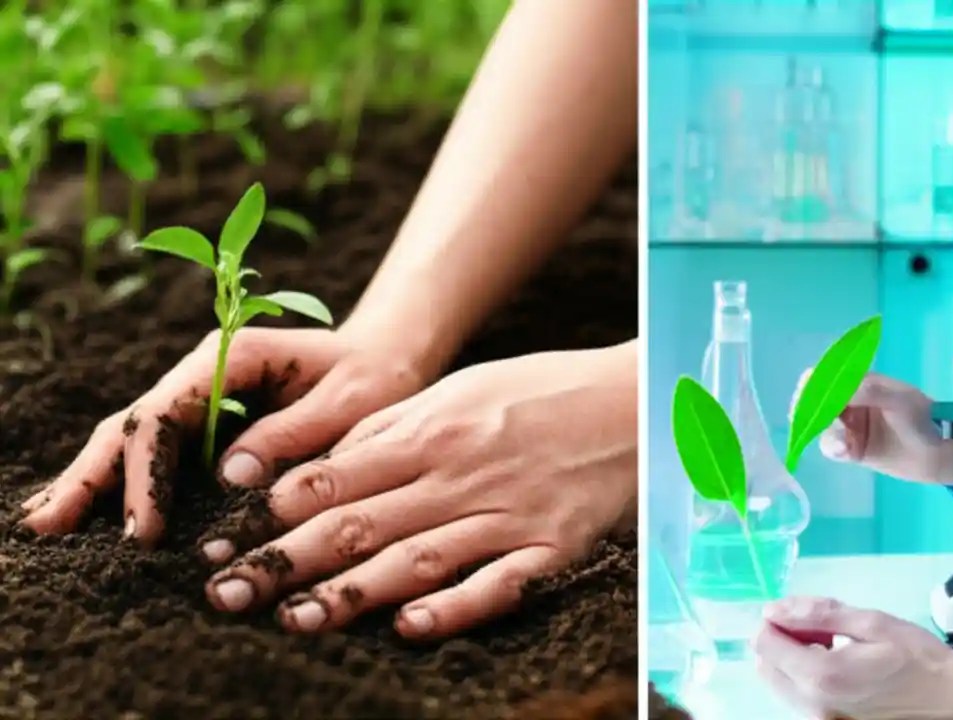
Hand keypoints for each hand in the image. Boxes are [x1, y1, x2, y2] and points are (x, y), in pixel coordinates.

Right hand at [20, 326, 432, 546]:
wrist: (390, 359)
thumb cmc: (377, 377)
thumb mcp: (352, 399)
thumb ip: (295, 431)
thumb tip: (233, 474)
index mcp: (232, 357)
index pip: (168, 414)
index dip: (148, 472)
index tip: (146, 529)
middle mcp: (205, 374)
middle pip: (134, 424)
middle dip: (93, 475)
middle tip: (48, 525)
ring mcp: (202, 398)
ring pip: (135, 438)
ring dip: (96, 480)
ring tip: (48, 524)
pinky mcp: (211, 425)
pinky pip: (159, 453)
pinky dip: (126, 482)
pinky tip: (96, 515)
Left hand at [199, 342, 635, 639]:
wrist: (632, 398)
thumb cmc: (538, 390)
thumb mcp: (460, 389)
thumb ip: (393, 428)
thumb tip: (323, 467)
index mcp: (432, 428)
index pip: (335, 475)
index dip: (271, 513)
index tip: (221, 542)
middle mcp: (460, 472)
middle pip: (358, 522)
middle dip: (284, 560)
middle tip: (225, 595)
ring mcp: (507, 511)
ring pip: (414, 558)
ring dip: (349, 592)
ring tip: (294, 621)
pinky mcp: (550, 546)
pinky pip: (497, 584)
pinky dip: (452, 606)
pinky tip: (408, 628)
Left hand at [754, 596, 952, 719]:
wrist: (951, 698)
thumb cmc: (915, 657)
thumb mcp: (869, 623)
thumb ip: (817, 615)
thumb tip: (774, 609)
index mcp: (820, 675)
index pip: (764, 643)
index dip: (777, 621)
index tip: (805, 614)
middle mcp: (811, 704)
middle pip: (766, 665)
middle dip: (782, 639)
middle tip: (819, 629)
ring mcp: (819, 719)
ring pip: (779, 683)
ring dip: (793, 658)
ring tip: (833, 646)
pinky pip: (798, 697)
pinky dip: (805, 675)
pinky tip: (837, 663)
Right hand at [790, 370, 952, 485]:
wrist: (942, 454)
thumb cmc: (924, 420)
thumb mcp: (899, 401)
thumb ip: (867, 392)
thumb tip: (834, 389)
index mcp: (860, 382)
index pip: (824, 376)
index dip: (812, 386)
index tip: (809, 401)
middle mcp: (850, 402)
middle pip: (814, 401)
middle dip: (813, 413)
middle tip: (821, 424)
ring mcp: (850, 425)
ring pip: (820, 426)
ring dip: (826, 433)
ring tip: (845, 445)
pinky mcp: (853, 449)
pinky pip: (831, 447)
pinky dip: (834, 448)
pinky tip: (846, 452)